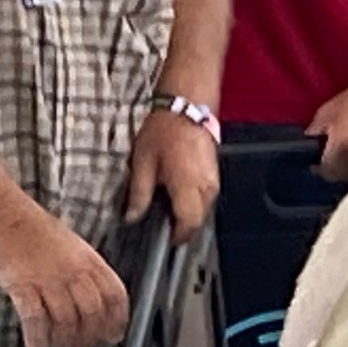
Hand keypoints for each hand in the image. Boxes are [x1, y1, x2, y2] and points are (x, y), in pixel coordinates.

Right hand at [0, 196, 129, 346]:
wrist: (0, 212)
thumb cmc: (33, 231)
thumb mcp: (72, 247)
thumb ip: (86, 272)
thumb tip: (97, 303)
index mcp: (89, 260)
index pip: (114, 295)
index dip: (117, 320)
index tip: (113, 337)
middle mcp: (73, 270)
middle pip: (92, 315)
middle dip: (89, 341)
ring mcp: (47, 278)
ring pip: (66, 322)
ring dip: (65, 346)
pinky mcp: (21, 284)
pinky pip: (35, 319)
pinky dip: (38, 340)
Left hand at [125, 108, 220, 243]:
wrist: (186, 108)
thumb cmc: (165, 131)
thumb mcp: (143, 164)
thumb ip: (138, 195)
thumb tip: (133, 216)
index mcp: (187, 188)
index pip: (188, 226)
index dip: (177, 236)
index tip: (165, 238)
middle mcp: (205, 189)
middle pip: (197, 222)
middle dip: (181, 226)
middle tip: (162, 220)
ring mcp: (213, 182)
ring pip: (203, 211)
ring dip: (187, 213)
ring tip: (168, 200)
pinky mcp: (214, 176)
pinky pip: (205, 198)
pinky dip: (193, 200)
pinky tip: (177, 189)